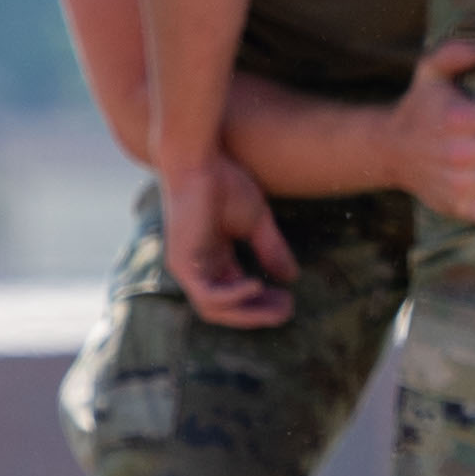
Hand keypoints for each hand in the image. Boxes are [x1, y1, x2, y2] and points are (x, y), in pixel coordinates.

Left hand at [161, 149, 296, 327]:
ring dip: (249, 313)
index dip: (263, 302)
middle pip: (226, 309)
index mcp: (212, 257)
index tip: (290, 301)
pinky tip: (257, 286)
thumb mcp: (257, 221)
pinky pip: (208, 295)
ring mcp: (187, 268)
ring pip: (215, 309)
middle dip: (258, 314)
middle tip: (288, 312)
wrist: (198, 160)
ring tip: (279, 306)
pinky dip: (234, 297)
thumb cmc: (224, 182)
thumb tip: (291, 277)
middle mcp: (198, 267)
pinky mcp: (183, 263)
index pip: (235, 293)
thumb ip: (270, 249)